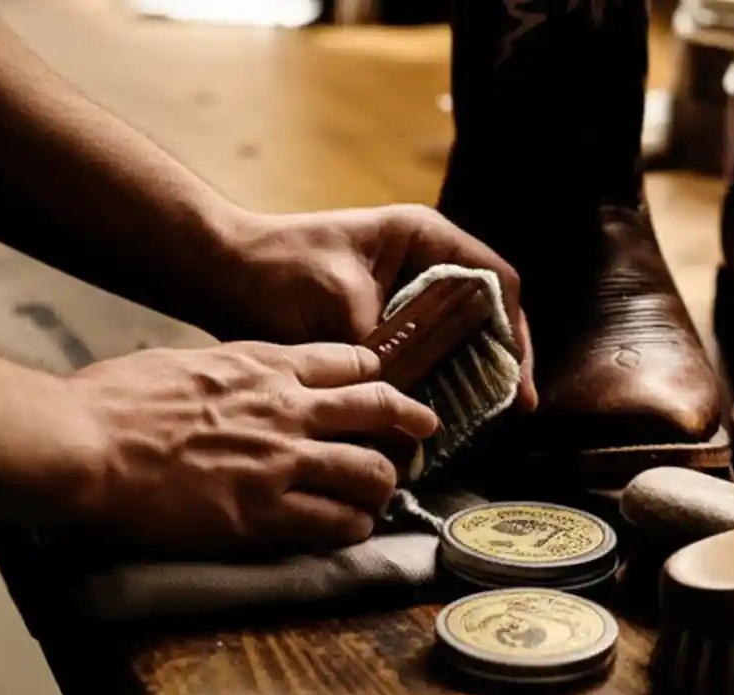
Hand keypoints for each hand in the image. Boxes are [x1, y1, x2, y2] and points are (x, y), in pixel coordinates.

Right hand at [65, 341, 436, 555]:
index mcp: (262, 367)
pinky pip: (336, 522)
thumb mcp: (179, 363)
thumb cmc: (112, 401)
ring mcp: (280, 463)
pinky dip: (354, 526)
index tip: (383, 388)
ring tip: (383, 493)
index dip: (375, 376)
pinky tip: (354, 529)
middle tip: (424, 432)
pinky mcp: (264, 515)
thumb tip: (227, 383)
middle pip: (377, 410)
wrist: (83, 445)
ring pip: (370, 471)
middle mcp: (286, 409)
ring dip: (384, 483)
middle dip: (409, 421)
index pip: (348, 363)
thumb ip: (223, 374)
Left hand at [209, 204, 537, 409]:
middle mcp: (423, 258)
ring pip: (458, 332)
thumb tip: (412, 406)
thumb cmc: (275, 271)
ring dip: (471, 371)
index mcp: (423, 236)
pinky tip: (437, 410)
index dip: (514, 334)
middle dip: (500, 359)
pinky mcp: (384, 315)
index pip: (495, 282)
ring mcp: (404, 287)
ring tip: (482, 418)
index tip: (515, 383)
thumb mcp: (338, 307)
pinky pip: (425, 347)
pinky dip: (436, 377)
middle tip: (510, 410)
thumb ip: (384, 350)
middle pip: (485, 310)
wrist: (218, 271)